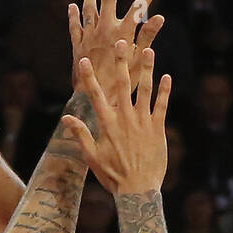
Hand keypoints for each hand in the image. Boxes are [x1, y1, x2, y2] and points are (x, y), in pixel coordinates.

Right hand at [63, 41, 170, 196]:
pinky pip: (162, 106)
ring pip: (145, 90)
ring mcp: (143, 122)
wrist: (138, 190)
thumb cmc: (113, 175)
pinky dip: (164, 91)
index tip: (83, 61)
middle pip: (123, 85)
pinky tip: (167, 77)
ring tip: (148, 51)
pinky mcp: (158, 129)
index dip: (89, 77)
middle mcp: (125, 118)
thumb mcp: (92, 156)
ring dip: (147, 69)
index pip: (95, 95)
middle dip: (121, 62)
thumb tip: (65, 119)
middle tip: (121, 42)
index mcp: (107, 124)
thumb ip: (80, 135)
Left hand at [68, 0, 162, 87]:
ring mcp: (89, 36)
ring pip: (88, 9)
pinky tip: (72, 6)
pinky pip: (75, 26)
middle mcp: (104, 30)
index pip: (138, 8)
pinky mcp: (78, 45)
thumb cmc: (121, 82)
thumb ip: (147, 37)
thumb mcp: (139, 61)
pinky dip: (73, 15)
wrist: (95, 96)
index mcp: (122, 33)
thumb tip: (159, 17)